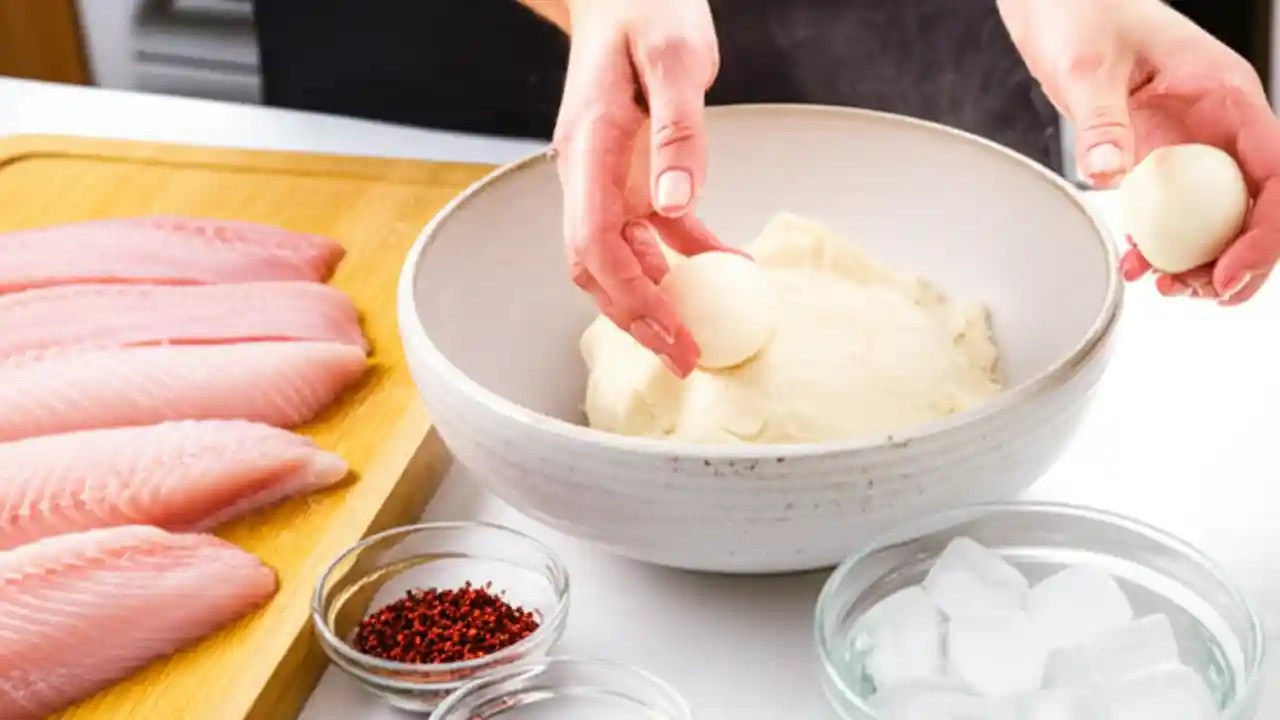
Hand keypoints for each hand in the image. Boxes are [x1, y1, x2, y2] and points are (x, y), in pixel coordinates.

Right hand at [552, 0, 732, 375]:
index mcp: (589, 147)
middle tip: (686, 359)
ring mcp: (606, 177)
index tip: (671, 333)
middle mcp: (587, 172)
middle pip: (596, 267)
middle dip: (636, 319)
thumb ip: (677, 131)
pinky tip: (724, 268)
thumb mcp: (675, 56)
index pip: (594, 244)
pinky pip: (652, 229)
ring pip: (618, 258)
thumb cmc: (648, 7)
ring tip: (698, 337)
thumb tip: (674, 206)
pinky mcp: (632, 174)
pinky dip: (682, 257)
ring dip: (654, 300)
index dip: (630, 298)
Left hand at [1000, 0, 1279, 304]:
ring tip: (1166, 287)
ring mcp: (1190, 142)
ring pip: (1217, 215)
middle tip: (1199, 295)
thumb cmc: (1084, 13)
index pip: (1274, 171)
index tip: (1229, 271)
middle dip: (1238, 257)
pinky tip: (1137, 265)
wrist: (1057, 3)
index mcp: (1225, 95)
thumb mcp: (1088, 67)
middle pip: (1256, 203)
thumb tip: (1107, 173)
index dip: (1264, 230)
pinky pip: (1173, 211)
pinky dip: (1162, 243)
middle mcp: (1218, 123)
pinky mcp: (1157, 156)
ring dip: (1200, 258)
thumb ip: (1102, 121)